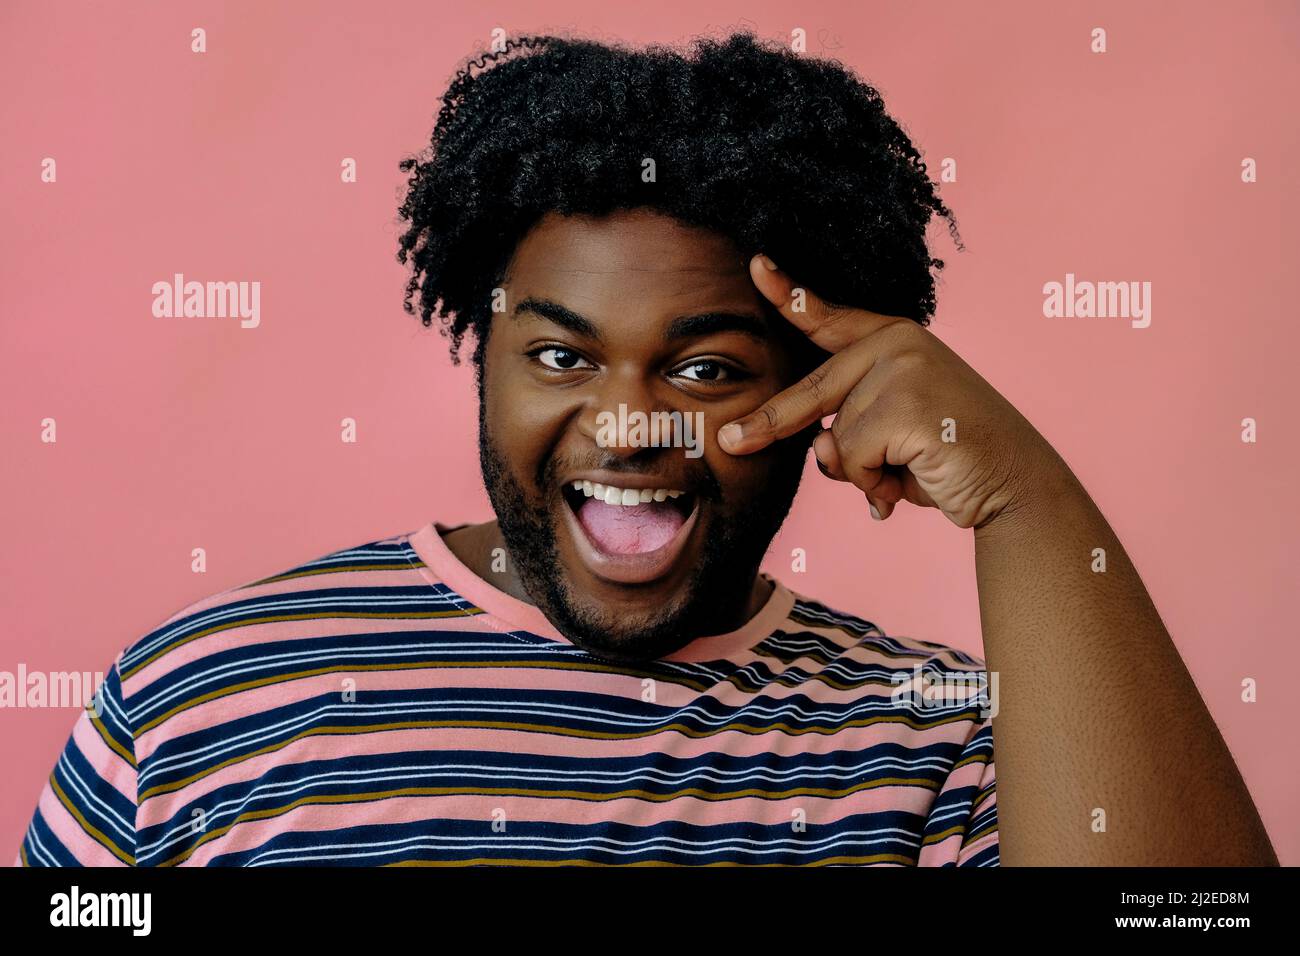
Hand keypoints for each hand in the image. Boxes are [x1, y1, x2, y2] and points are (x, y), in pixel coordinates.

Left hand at [719, 254, 1059, 527]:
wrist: (1014, 485)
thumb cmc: (948, 460)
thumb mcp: (888, 438)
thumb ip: (847, 432)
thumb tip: (819, 448)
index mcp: (893, 339)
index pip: (830, 318)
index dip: (790, 295)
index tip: (755, 265)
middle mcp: (898, 343)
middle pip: (810, 391)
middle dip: (768, 426)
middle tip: (730, 441)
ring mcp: (902, 368)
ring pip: (835, 439)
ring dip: (863, 473)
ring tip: (911, 470)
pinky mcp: (905, 403)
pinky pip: (853, 458)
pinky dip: (875, 484)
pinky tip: (916, 477)